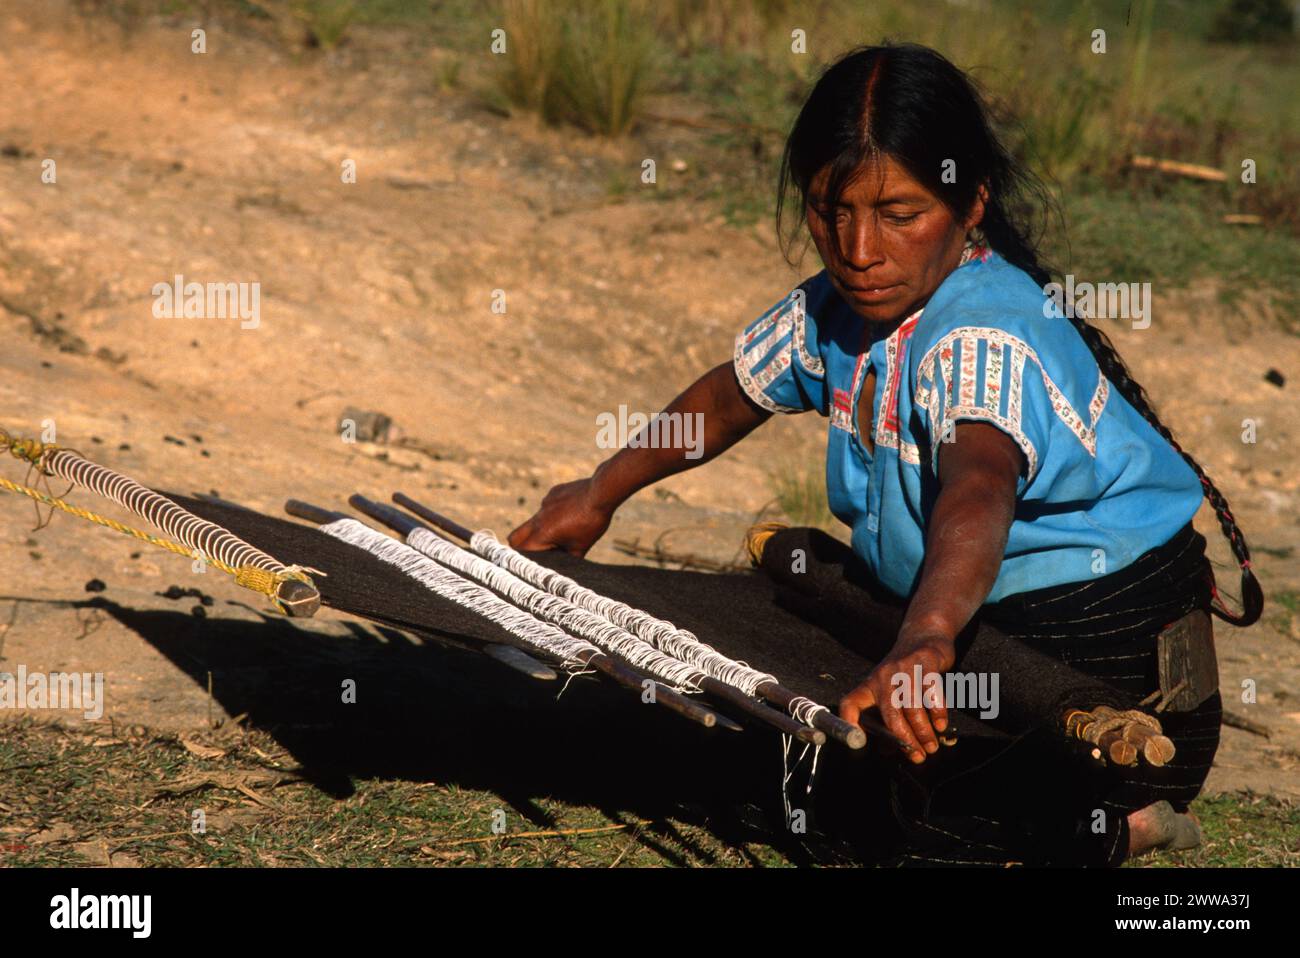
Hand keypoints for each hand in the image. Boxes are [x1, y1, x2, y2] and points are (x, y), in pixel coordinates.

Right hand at [508, 478, 612, 556]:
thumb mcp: (581, 547)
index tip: (530, 565)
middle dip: (520, 546)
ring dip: (541, 530)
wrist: (600, 493)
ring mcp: (545, 503)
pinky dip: (554, 514)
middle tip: (535, 553)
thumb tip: (564, 568)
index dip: (524, 560)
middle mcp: (538, 518)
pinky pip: (547, 507)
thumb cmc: (591, 522)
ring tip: (562, 532)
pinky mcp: (553, 494)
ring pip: (533, 521)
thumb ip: (568, 559)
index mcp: (542, 533)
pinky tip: (571, 514)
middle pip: (515, 536)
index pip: (521, 551)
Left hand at [838, 636, 955, 762]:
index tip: (859, 742)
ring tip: (932, 746)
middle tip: (918, 756)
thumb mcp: (891, 692)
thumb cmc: (905, 673)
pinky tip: (940, 725)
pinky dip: (937, 711)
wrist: (923, 636)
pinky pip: (931, 692)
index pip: (850, 702)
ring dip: (923, 730)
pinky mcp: (925, 663)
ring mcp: (904, 669)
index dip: (849, 721)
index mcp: (870, 686)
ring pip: (912, 706)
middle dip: (905, 739)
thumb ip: (887, 721)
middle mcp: (883, 677)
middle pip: (890, 713)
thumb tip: (887, 751)